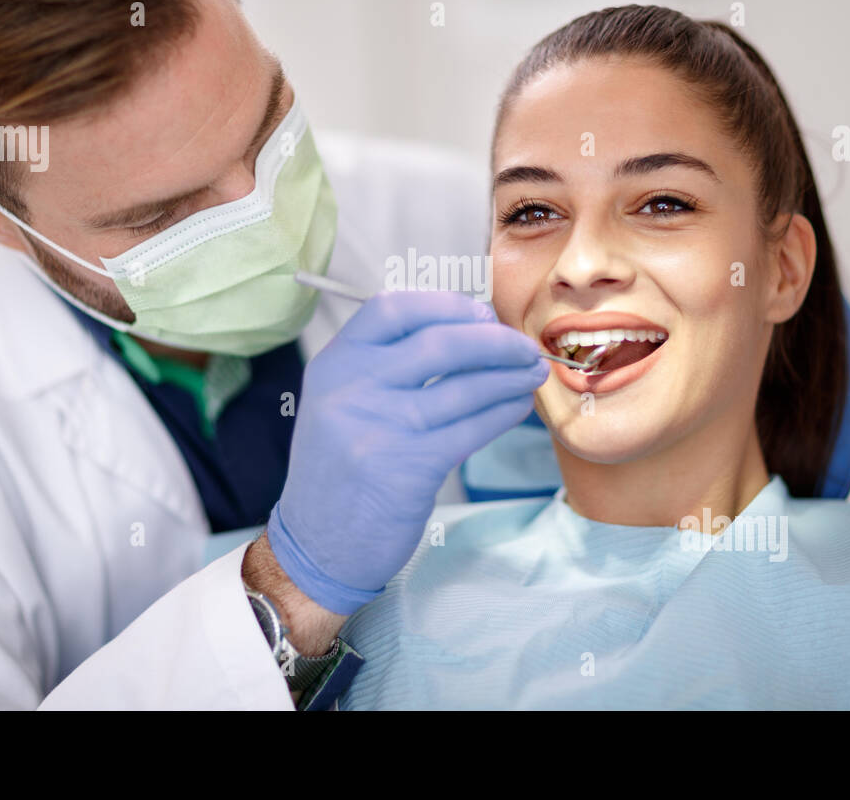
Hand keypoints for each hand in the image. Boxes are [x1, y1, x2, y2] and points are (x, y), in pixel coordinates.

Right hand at [267, 290, 547, 614]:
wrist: (318, 544)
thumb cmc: (342, 468)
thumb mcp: (341, 402)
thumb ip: (385, 366)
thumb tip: (470, 330)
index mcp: (334, 364)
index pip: (392, 309)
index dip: (445, 305)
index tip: (480, 314)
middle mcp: (351, 389)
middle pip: (440, 343)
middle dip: (495, 340)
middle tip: (524, 347)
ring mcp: (380, 428)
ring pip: (465, 387)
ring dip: (511, 377)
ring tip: (532, 373)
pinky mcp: (410, 468)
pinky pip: (473, 429)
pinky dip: (504, 413)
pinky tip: (517, 407)